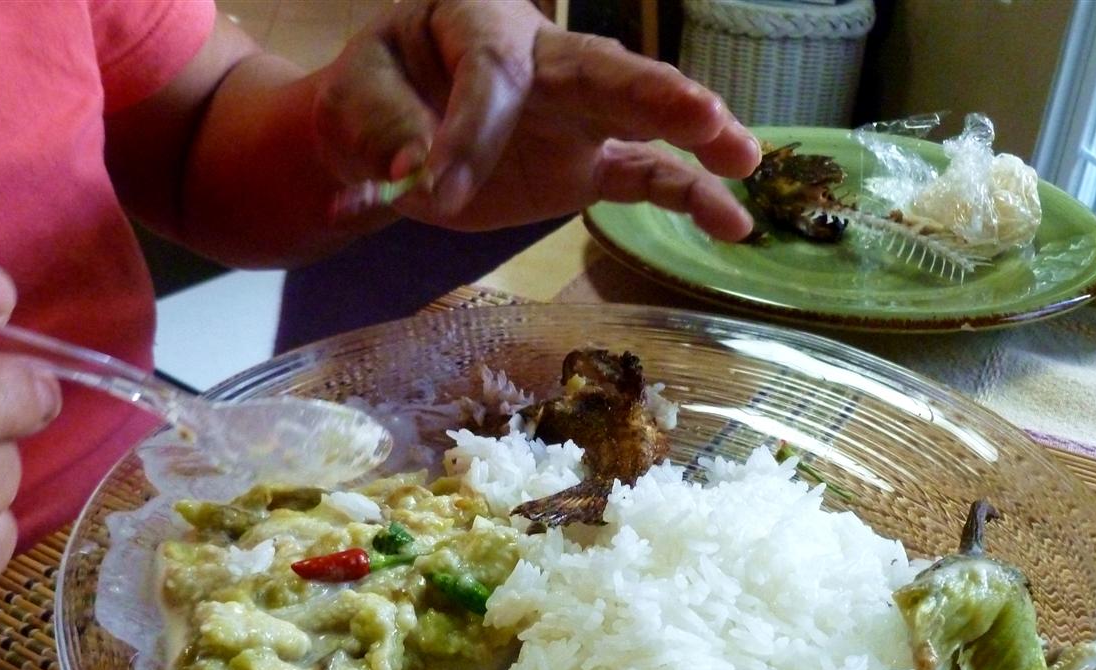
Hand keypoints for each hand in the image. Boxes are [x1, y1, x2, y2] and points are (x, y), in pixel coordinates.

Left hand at [314, 0, 759, 238]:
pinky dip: (685, 197)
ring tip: (742, 158)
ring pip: (637, 114)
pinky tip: (731, 224)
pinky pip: (642, 175)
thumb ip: (384, 127)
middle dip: (650, 92)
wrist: (386, 128)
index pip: (491, 73)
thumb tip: (416, 174)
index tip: (434, 188)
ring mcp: (574, 111)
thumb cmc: (373, 96)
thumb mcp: (353, 99)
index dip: (467, 132)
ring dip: (691, 136)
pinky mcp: (587, 162)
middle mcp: (542, 56)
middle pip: (601, 68)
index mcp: (477, 20)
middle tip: (700, 113)